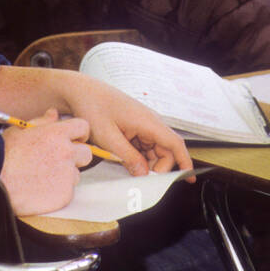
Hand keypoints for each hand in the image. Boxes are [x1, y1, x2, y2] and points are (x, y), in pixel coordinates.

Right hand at [0, 109, 92, 215]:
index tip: (73, 140)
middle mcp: (66, 153)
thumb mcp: (20, 130)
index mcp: (57, 134)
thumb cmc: (3, 154)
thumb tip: (54, 115)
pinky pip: (68, 192)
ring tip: (42, 177)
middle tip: (56, 161)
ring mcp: (67, 175)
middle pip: (86, 153)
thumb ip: (42, 122)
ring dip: (65, 175)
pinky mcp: (64, 195)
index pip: (83, 128)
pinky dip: (58, 192)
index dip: (78, 134)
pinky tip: (40, 189)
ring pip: (76, 174)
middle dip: (75, 156)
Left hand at [61, 74, 191, 175]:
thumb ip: (128, 157)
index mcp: (148, 122)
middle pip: (165, 151)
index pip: (175, 144)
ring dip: (144, 163)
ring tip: (124, 165)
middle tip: (138, 178)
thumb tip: (144, 174)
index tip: (188, 178)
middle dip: (156, 167)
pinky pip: (142, 147)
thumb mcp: (108, 137)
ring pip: (153, 151)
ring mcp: (142, 125)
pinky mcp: (134, 128)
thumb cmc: (93, 107)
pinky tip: (122, 158)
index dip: (184, 161)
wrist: (81, 92)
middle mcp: (149, 122)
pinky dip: (136, 156)